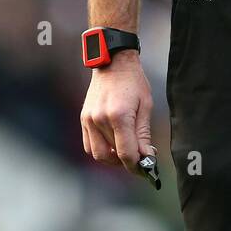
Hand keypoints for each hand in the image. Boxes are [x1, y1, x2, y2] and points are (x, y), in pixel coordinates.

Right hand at [81, 48, 154, 175]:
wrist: (113, 62)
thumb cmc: (133, 81)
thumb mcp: (146, 106)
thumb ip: (143, 134)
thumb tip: (146, 156)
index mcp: (118, 116)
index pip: (125, 153)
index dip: (136, 165)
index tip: (146, 168)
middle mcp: (100, 119)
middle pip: (111, 156)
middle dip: (126, 162)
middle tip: (138, 159)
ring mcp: (89, 120)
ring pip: (98, 154)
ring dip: (112, 159)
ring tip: (126, 151)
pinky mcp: (83, 119)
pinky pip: (88, 145)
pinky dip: (101, 150)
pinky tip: (113, 144)